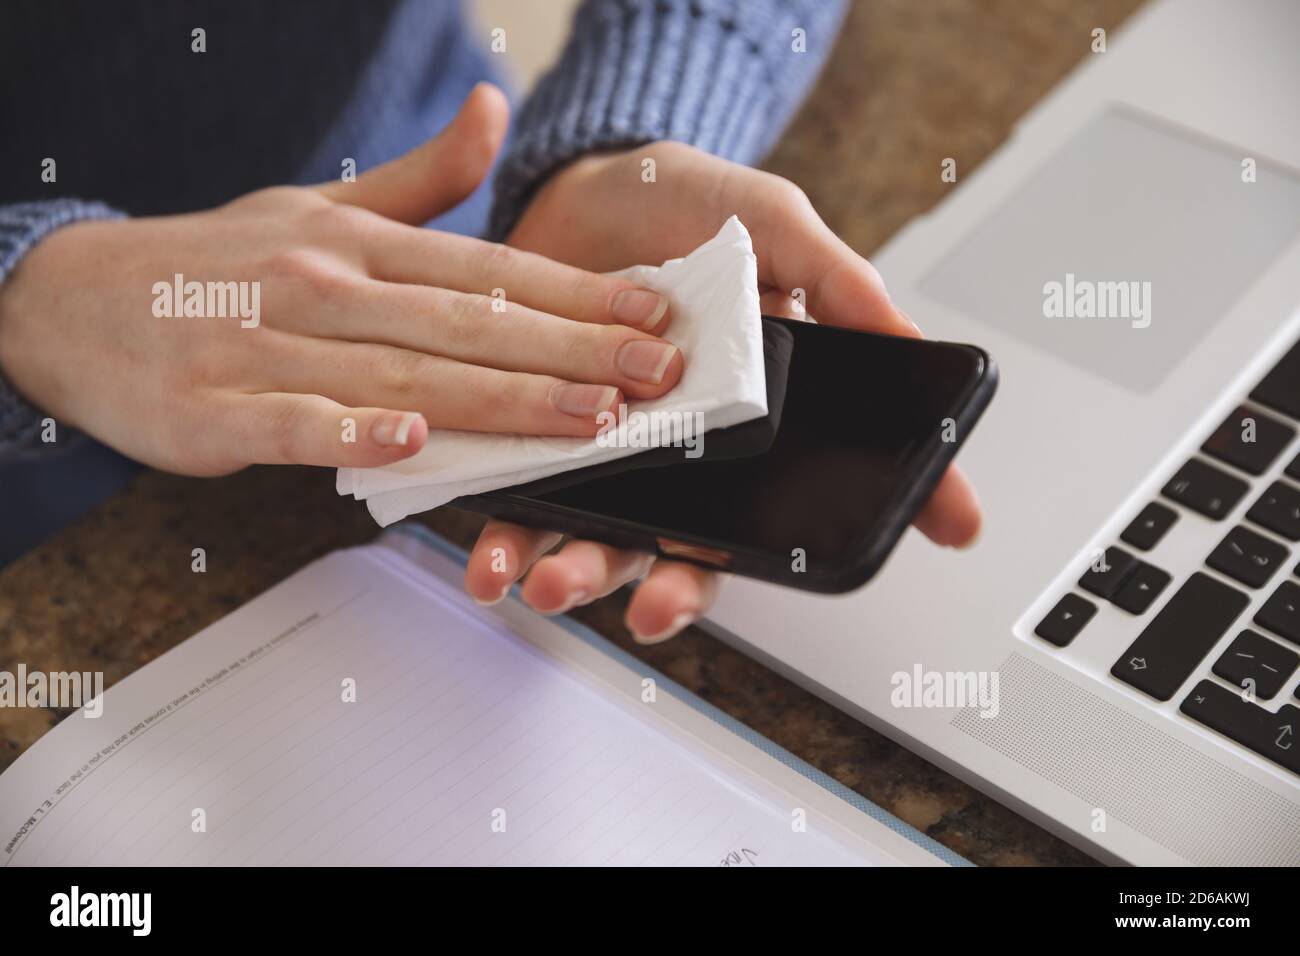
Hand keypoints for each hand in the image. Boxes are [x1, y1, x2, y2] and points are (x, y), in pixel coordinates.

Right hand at [0, 84, 681, 474]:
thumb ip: (421, 179)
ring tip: (589, 417)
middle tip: (658, 373)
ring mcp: (268, 346)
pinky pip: (292, 423)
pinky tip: (411, 441)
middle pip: (468, 323)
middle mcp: (324, 286)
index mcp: (358, 244)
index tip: (654, 314)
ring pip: (403, 372)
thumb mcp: (319, 204)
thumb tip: (495, 114)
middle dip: (574, 351)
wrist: (67, 299)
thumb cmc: (213, 261)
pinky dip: (350, 432)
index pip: (490, 271)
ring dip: (502, 398)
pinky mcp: (213, 409)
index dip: (579, 294)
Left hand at [465, 142, 980, 640]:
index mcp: (747, 419)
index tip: (801, 574)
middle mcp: (678, 453)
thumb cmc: (685, 204)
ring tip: (545, 584)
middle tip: (651, 608)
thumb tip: (907, 337)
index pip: (779, 510)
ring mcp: (605, 450)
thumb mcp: (773, 225)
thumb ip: (836, 281)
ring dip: (576, 571)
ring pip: (598, 537)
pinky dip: (504, 532)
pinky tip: (487, 557)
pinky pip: (525, 498)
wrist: (581, 178)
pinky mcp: (536, 435)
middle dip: (665, 586)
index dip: (795, 555)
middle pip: (682, 546)